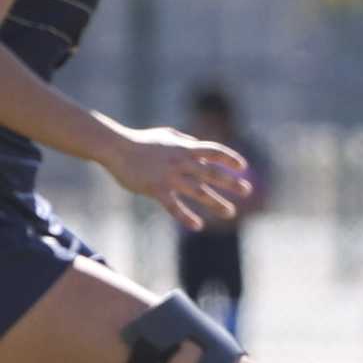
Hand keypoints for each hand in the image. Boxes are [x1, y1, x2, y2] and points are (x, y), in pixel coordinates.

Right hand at [108, 127, 251, 230]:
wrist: (115, 147)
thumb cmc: (141, 141)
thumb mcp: (167, 135)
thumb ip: (186, 141)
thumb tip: (200, 145)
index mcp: (184, 148)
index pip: (214, 151)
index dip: (229, 158)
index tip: (243, 166)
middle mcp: (181, 162)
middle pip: (212, 173)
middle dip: (231, 183)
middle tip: (248, 191)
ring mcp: (169, 176)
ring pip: (198, 192)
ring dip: (216, 203)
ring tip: (230, 212)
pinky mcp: (156, 189)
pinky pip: (174, 206)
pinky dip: (186, 217)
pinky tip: (198, 226)